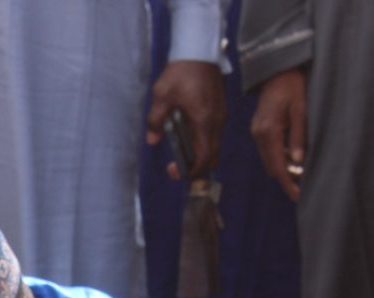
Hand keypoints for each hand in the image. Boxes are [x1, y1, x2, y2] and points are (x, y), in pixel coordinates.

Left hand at [145, 59, 225, 179]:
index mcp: (204, 121)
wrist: (199, 51)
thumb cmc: (181, 72)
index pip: (204, 157)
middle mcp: (217, 121)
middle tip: (176, 166)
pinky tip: (185, 135)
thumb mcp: (161, 96)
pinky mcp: (219, 110)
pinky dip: (202, 142)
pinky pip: (213, 134)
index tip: (175, 170)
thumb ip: (155, 121)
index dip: (191, 171)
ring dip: (198, 154)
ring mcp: (220, 115)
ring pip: (214, 146)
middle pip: (212, 156)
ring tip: (179, 152)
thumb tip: (152, 139)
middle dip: (195, 167)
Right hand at [250, 67, 307, 200]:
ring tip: (302, 174)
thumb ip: (298, 136)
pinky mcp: (259, 129)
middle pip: (271, 168)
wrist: (277, 69)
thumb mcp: (301, 109)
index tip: (298, 196)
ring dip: (283, 169)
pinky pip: (269, 150)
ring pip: (269, 160)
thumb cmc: (293, 85)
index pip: (278, 166)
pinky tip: (293, 158)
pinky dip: (280, 158)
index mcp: (268, 131)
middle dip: (286, 179)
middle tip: (304, 187)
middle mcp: (258, 135)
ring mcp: (257, 132)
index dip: (288, 183)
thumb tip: (298, 162)